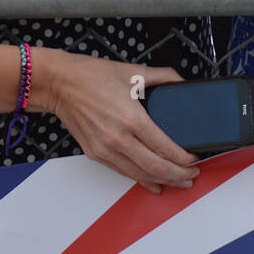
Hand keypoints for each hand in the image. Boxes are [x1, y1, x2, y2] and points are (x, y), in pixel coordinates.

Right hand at [40, 51, 197, 194]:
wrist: (59, 84)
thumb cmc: (91, 76)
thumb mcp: (133, 71)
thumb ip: (163, 76)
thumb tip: (181, 83)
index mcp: (131, 118)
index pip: (165, 148)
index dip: (184, 159)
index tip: (194, 159)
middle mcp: (118, 139)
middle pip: (155, 168)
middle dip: (178, 175)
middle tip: (191, 175)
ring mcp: (105, 149)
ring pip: (139, 175)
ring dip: (162, 181)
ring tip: (179, 181)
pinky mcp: (96, 154)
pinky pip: (123, 172)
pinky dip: (141, 179)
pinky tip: (153, 182)